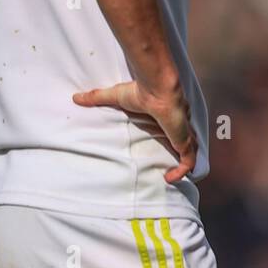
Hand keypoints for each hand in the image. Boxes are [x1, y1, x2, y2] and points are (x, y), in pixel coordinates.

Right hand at [73, 78, 196, 183]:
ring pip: (190, 153)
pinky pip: (188, 161)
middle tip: (168, 168)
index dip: (171, 139)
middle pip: (185, 143)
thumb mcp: (115, 96)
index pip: (173, 130)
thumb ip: (97, 98)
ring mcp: (183, 134)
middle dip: (181, 155)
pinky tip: (169, 179)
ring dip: (183, 166)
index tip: (161, 151)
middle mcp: (177, 126)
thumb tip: (76, 97)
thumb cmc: (140, 90)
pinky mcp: (184, 141)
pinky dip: (182, 171)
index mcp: (166, 116)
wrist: (156, 88)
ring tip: (170, 177)